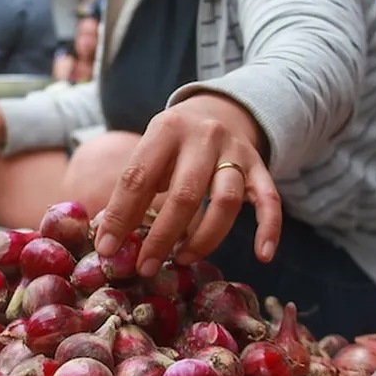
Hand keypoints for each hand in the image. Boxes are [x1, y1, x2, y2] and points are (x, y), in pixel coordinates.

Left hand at [94, 94, 282, 276]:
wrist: (219, 109)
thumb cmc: (174, 142)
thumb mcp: (150, 149)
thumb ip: (133, 186)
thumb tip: (108, 237)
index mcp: (165, 129)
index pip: (138, 177)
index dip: (120, 215)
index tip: (106, 248)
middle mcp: (203, 136)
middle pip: (184, 193)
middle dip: (162, 236)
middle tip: (145, 266)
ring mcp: (236, 151)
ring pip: (226, 201)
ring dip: (204, 238)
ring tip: (182, 259)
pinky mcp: (260, 166)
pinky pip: (270, 200)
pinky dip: (269, 229)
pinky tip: (262, 256)